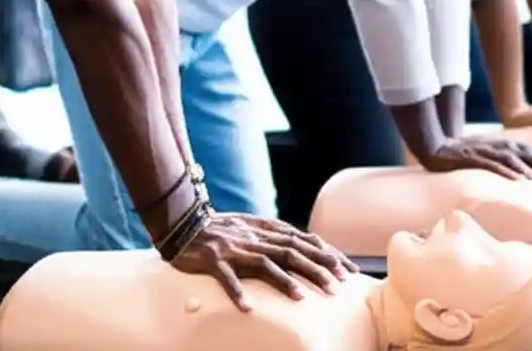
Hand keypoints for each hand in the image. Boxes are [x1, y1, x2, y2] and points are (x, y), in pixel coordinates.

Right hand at [170, 212, 359, 311]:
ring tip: (301, 298)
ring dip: (285, 281)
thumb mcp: (253, 229)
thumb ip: (276, 237)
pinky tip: (247, 308)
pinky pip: (226, 278)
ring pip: (266, 264)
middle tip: (337, 285)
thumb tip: (306, 247)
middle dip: (317, 268)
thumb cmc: (221, 230)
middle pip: (292, 252)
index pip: (305, 240)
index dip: (327, 254)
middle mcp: (255, 237)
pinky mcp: (213, 260)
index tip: (348, 269)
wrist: (183, 222)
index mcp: (267, 230)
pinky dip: (237, 292)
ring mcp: (234, 248)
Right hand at [420, 136, 531, 179]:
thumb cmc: (463, 157)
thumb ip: (504, 162)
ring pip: (510, 156)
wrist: (436, 148)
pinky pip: (492, 164)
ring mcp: (485, 150)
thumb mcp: (487, 157)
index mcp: (502, 145)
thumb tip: (524, 176)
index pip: (531, 151)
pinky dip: (505, 171)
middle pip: (526, 151)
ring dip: (525, 167)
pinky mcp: (472, 158)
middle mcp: (496, 144)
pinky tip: (516, 179)